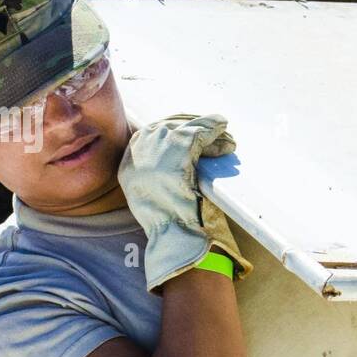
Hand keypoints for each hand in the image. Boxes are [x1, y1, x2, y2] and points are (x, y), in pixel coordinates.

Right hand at [118, 113, 253, 291]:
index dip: (177, 131)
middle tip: (215, 134)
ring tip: (226, 140)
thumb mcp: (152, 193)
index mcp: (129, 161)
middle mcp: (139, 148)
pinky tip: (227, 141)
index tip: (195, 134)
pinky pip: (201, 131)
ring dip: (211, 132)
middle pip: (171, 125)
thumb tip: (173, 159)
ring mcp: (158, 145)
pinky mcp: (179, 145)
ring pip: (188, 127)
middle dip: (196, 128)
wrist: (175, 231)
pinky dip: (217, 133)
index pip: (153, 134)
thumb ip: (156, 173)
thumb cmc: (171, 221)